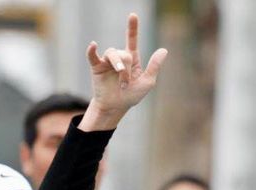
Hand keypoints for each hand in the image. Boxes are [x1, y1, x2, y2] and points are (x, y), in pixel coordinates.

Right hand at [81, 13, 167, 128]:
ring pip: (112, 53)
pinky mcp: (97, 67)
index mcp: (132, 59)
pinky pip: (92, 56)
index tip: (133, 15)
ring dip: (118, 65)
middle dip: (126, 69)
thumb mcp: (147, 82)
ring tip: (119, 76)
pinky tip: (93, 45)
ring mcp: (107, 62)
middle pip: (124, 53)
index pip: (131, 40)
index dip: (132, 27)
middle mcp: (119, 58)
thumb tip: (164, 50)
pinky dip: (92, 50)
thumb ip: (154, 66)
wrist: (115, 107)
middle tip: (125, 84)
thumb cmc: (131, 96)